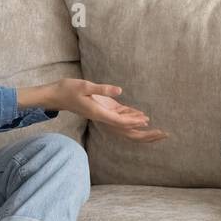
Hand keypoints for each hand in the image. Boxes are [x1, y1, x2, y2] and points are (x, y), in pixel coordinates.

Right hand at [50, 78, 167, 142]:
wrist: (56, 95)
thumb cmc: (69, 89)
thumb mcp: (85, 86)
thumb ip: (103, 89)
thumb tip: (120, 91)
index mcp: (100, 114)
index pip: (120, 122)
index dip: (134, 122)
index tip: (147, 121)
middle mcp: (103, 118)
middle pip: (127, 131)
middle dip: (145, 134)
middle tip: (163, 134)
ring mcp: (104, 115)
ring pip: (125, 127)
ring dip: (142, 129)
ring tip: (159, 131)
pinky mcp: (104, 110)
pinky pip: (120, 117)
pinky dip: (132, 117)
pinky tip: (142, 116)